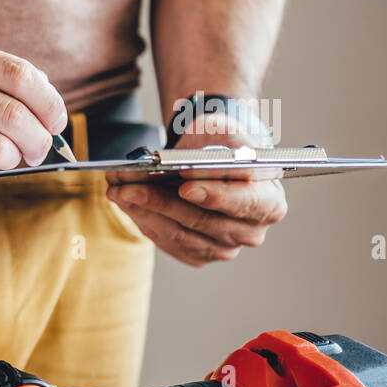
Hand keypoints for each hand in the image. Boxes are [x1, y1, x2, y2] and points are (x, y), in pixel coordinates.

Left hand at [105, 112, 287, 265]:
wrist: (212, 159)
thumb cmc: (222, 144)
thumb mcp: (227, 133)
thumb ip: (220, 149)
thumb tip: (192, 169)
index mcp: (269, 202)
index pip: (244, 202)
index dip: (214, 195)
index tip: (185, 186)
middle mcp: (251, 231)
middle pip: (202, 221)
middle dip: (161, 202)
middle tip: (128, 186)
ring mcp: (224, 247)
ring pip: (178, 234)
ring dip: (143, 212)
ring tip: (117, 191)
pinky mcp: (198, 254)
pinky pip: (167, 242)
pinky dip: (144, 221)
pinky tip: (126, 203)